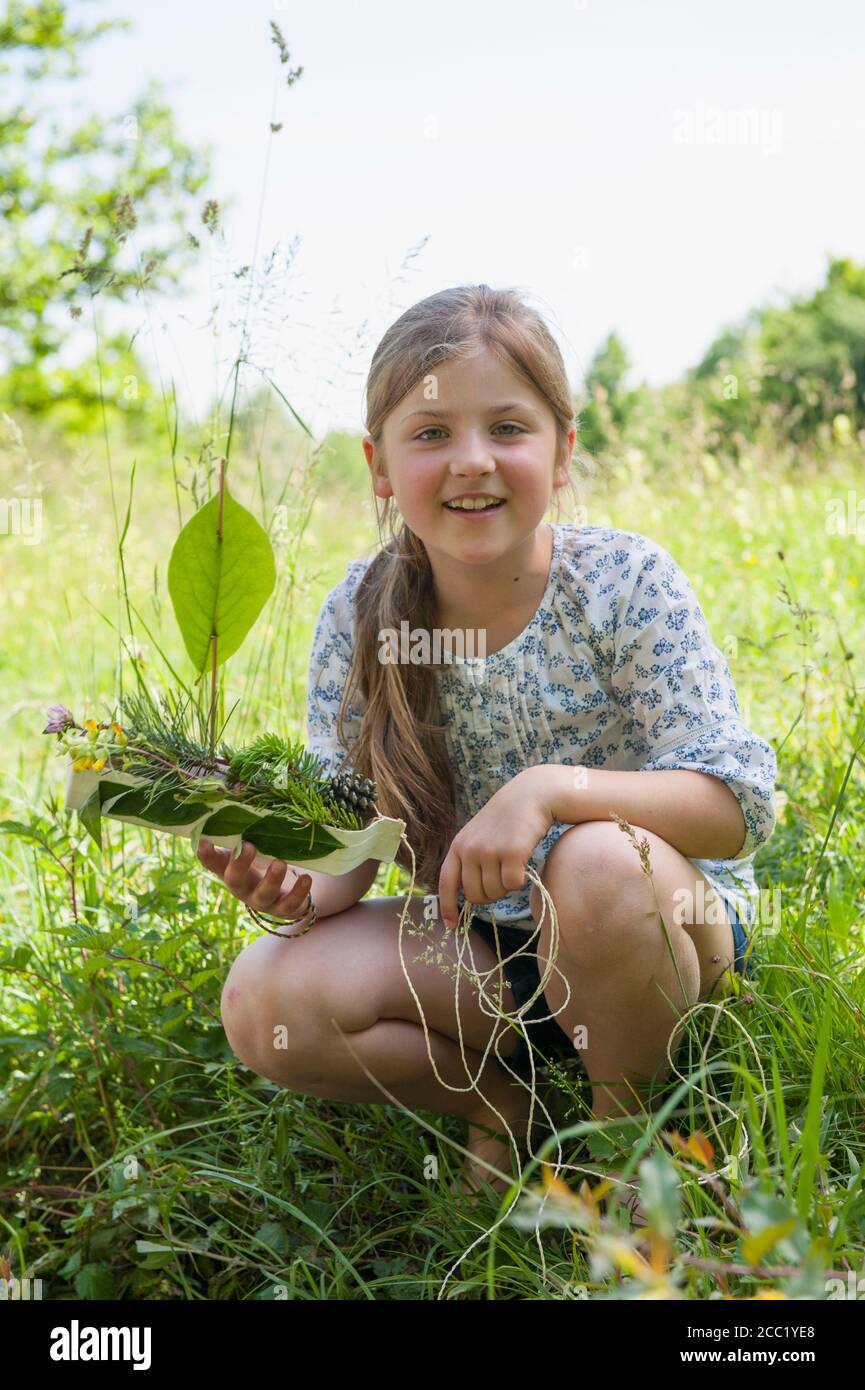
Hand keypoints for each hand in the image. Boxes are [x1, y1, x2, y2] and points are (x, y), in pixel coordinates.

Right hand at [196, 838, 312, 919]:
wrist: (283, 895)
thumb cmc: (260, 864)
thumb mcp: (249, 850)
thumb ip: (243, 835)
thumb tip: (237, 806)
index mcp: (230, 870)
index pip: (213, 862)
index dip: (206, 854)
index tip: (203, 842)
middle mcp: (242, 888)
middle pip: (235, 880)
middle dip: (240, 864)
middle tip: (248, 846)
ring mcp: (262, 900)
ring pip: (264, 894)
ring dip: (271, 879)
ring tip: (280, 863)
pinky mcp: (282, 909)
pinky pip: (290, 904)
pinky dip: (299, 892)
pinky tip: (306, 878)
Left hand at [437, 767, 553, 929]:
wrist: (531, 795)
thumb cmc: (507, 820)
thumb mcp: (479, 835)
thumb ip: (470, 860)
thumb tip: (468, 896)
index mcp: (458, 846)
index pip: (446, 883)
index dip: (448, 907)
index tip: (451, 925)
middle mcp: (470, 849)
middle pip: (475, 895)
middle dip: (489, 895)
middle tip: (501, 878)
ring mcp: (489, 851)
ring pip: (495, 892)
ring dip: (506, 886)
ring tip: (512, 864)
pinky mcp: (511, 853)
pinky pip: (513, 885)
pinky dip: (520, 880)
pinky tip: (523, 863)